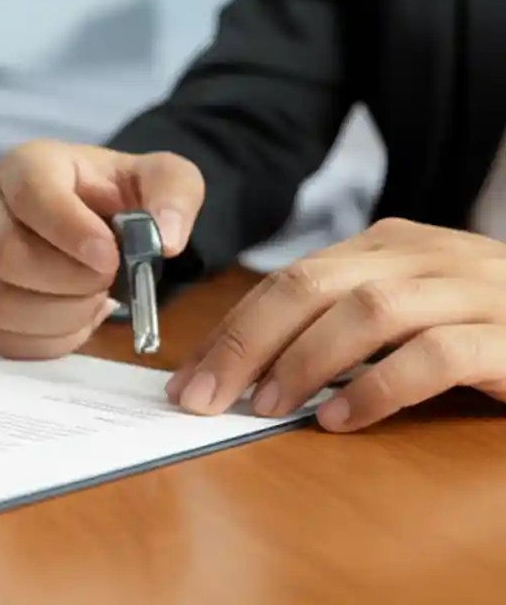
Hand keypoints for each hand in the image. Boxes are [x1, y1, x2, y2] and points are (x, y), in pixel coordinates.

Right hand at [0, 140, 203, 357]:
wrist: (95, 225)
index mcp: (26, 166)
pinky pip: (5, 338)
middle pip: (7, 254)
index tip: (110, 257)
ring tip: (94, 297)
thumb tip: (167, 240)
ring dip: (63, 313)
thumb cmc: (118, 197)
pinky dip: (51, 339)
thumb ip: (174, 194)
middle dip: (70, 280)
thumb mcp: (161, 178)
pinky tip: (76, 316)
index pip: (31, 193)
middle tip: (108, 279)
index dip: (69, 229)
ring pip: (2, 302)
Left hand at [166, 218, 505, 431]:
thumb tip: (248, 371)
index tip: (188, 378)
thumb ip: (340, 326)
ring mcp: (473, 289)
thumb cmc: (486, 328)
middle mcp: (425, 255)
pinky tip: (342, 418)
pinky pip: (436, 354)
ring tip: (266, 407)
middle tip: (203, 397)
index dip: (230, 328)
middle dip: (244, 343)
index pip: (289, 280)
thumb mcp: (406, 313)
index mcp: (389, 245)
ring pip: (368, 311)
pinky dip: (379, 387)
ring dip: (304, 363)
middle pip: (311, 287)